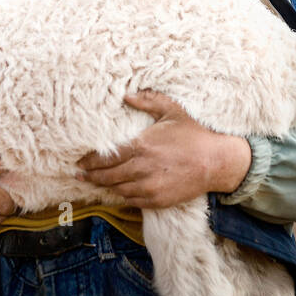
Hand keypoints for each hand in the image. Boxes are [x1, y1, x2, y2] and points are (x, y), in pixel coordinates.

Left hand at [75, 89, 251, 207]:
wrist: (216, 162)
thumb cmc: (194, 134)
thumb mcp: (172, 111)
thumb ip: (148, 101)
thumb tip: (126, 95)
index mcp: (141, 146)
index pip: (106, 157)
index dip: (90, 162)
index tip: (80, 162)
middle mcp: (141, 169)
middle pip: (107, 176)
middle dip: (90, 176)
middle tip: (79, 175)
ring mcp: (149, 187)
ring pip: (117, 189)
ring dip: (104, 186)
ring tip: (93, 183)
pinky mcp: (157, 200)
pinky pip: (132, 200)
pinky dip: (121, 195)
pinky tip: (116, 191)